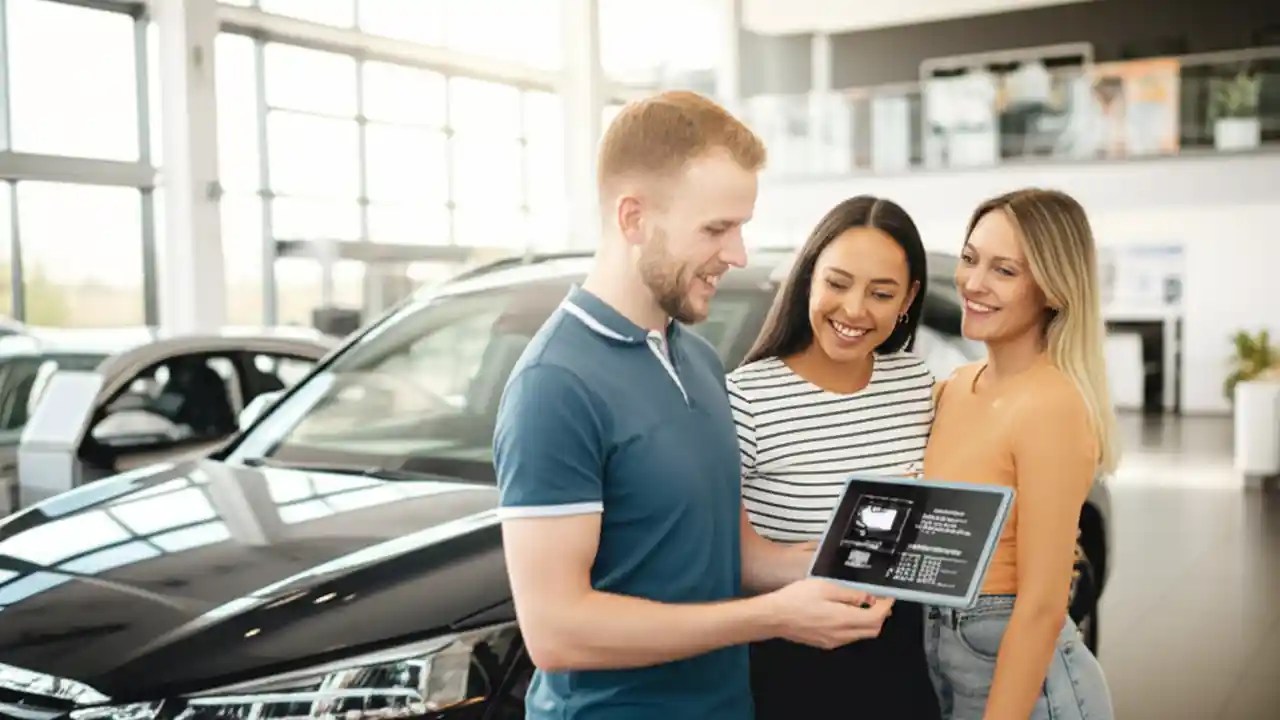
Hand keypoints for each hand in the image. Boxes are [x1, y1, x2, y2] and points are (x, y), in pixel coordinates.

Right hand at [766, 577, 893, 649]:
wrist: (775, 617)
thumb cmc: (795, 600)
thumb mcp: (825, 587)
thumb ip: (850, 593)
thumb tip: (868, 598)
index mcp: (844, 619)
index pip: (876, 617)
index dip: (886, 606)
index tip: (888, 597)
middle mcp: (842, 634)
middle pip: (873, 630)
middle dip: (881, 615)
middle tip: (879, 601)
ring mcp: (834, 641)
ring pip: (861, 635)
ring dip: (868, 622)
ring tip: (862, 605)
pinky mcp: (825, 643)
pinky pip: (848, 637)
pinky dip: (855, 627)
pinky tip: (846, 614)